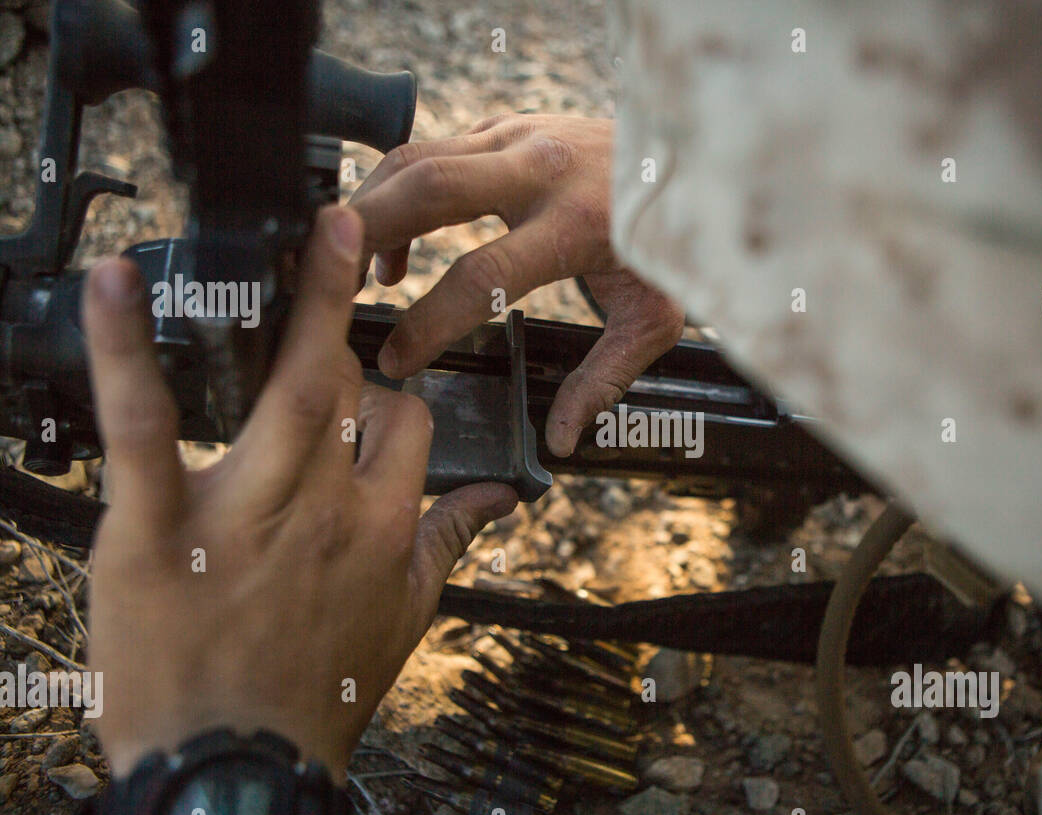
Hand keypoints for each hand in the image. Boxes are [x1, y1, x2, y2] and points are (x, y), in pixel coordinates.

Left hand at [82, 206, 516, 782]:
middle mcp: (325, 508)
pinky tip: (117, 283)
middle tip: (345, 239)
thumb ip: (451, 543)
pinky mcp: (159, 524)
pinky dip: (126, 348)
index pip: (408, 423)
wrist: (234, 768)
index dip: (391, 395)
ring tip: (317, 225)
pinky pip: (146, 423)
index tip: (369, 391)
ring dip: (301, 299)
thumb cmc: (316, 696)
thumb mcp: (405, 621)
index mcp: (382, 528)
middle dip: (350, 311)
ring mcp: (244, 512)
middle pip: (351, 387)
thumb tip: (501, 498)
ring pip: (284, 388)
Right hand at [349, 113, 684, 456]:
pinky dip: (395, 194)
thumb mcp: (655, 317)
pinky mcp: (506, 126)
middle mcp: (540, 169)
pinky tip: (395, 249)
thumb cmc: (671, 240)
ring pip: (415, 159)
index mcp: (577, 222)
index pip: (482, 273)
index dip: (430, 320)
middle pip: (426, 190)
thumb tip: (559, 439)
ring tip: (345, 271)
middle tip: (327, 289)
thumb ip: (605, 377)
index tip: (396, 359)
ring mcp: (518, 137)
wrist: (692, 157)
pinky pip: (430, 151)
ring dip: (368, 211)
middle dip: (364, 237)